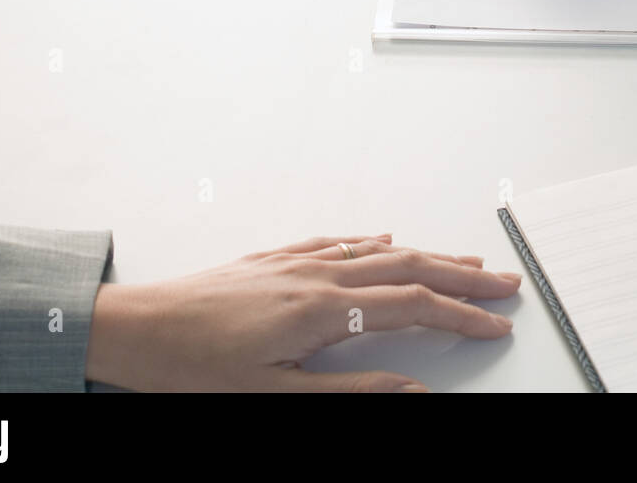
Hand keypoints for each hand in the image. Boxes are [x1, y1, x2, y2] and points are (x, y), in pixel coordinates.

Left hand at [85, 234, 520, 391]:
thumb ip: (349, 391)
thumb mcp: (272, 396)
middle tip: (504, 283)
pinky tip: (383, 240)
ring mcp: (295, 260)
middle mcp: (316, 275)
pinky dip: (372, 242)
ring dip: (428, 255)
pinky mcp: (273, 258)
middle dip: (462, 275)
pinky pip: (338, 241)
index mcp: (321, 310)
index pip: (413, 308)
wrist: (132, 326)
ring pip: (378, 251)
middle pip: (409, 267)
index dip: (461, 315)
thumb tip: (412, 390)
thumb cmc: (191, 365)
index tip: (497, 325)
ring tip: (464, 261)